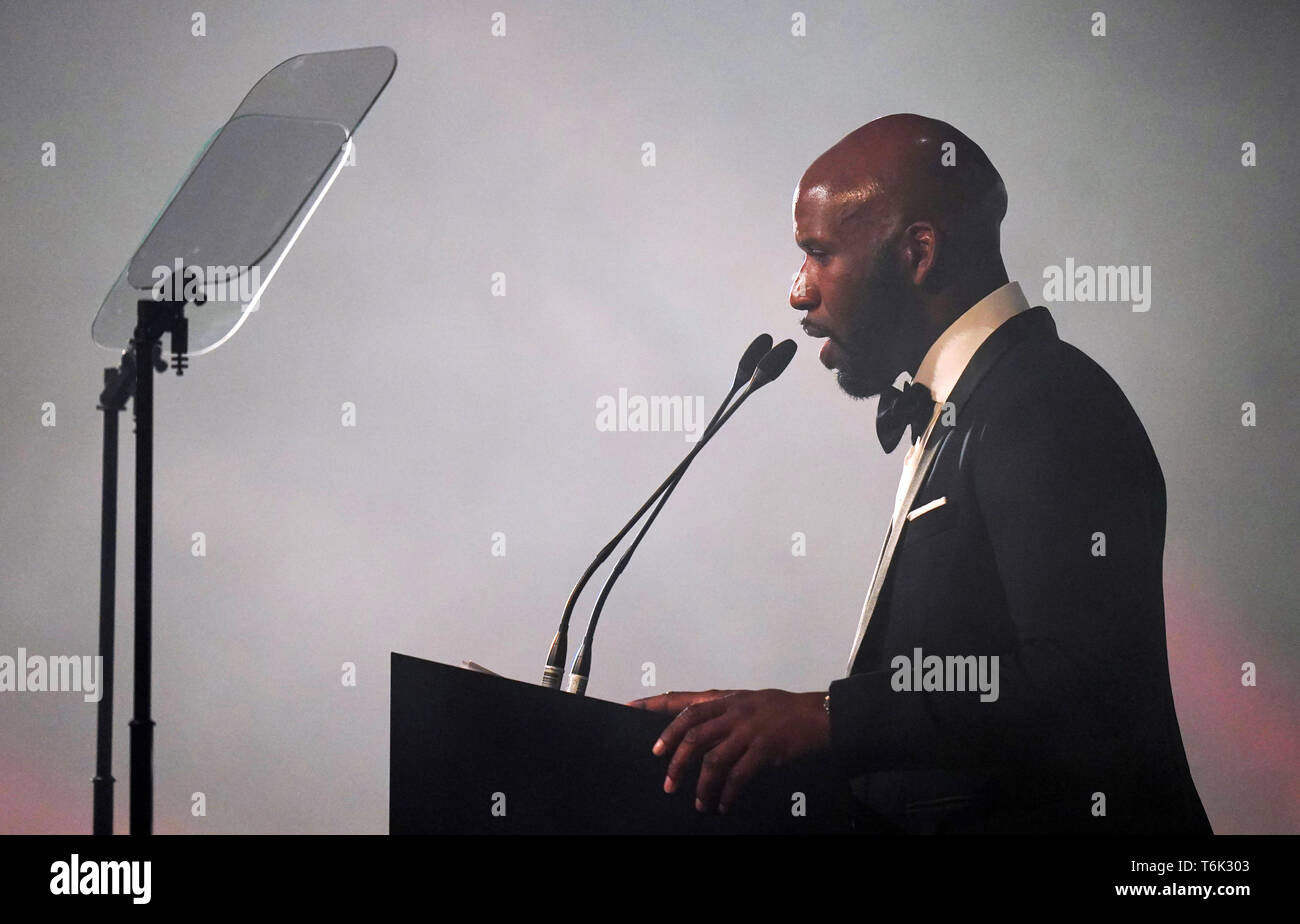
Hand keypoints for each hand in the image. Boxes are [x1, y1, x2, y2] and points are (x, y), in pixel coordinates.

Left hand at [631, 689, 829, 813]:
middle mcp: (733, 712)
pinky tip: (723, 804)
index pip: (683, 701)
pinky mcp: (763, 750)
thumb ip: (722, 712)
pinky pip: (737, 776)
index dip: (655, 705)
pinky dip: (727, 794)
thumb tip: (696, 732)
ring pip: (712, 759)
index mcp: (726, 699)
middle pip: (692, 734)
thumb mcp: (748, 701)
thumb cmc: (782, 709)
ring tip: (698, 803)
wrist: (817, 714)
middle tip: (667, 781)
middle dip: (675, 760)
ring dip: (701, 785)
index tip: (630, 708)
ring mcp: (748, 730)